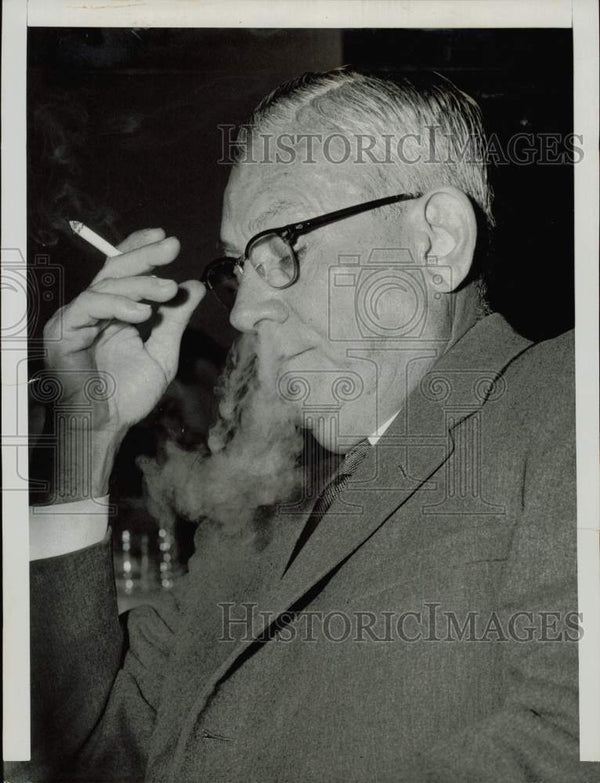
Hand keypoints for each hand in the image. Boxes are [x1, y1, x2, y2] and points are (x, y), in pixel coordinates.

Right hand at [43, 228, 205, 439]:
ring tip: (168, 291)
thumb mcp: (162, 351)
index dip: (142, 250)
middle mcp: (93, 310)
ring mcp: (76, 318)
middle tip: (171, 246)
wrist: (106, 425)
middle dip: (144, 256)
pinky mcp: (64, 331)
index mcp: (114, 311)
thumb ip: (174, 319)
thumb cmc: (129, 395)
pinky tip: (142, 313)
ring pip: (105, 285)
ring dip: (140, 284)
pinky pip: (89, 306)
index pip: (125, 271)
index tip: (167, 240)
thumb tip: (194, 286)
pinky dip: (117, 305)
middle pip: (115, 270)